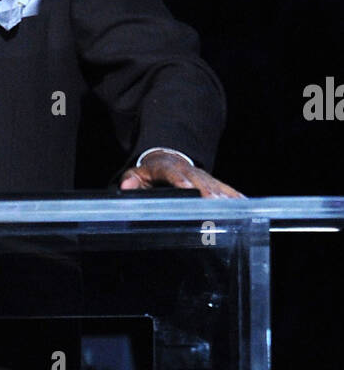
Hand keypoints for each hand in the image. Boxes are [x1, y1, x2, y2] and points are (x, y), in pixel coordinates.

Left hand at [118, 150, 242, 198]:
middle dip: (207, 191)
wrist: (169, 160)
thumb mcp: (137, 174)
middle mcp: (188, 171)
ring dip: (223, 196)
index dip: (180, 179)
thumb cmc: (152, 173)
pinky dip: (236, 198)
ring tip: (231, 208)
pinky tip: (244, 207)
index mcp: (167, 168)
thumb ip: (131, 180)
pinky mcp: (214, 184)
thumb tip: (125, 186)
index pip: (173, 173)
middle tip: (213, 202)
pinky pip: (226, 190)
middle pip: (199, 181)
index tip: (186, 186)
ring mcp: (203, 177)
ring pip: (215, 186)